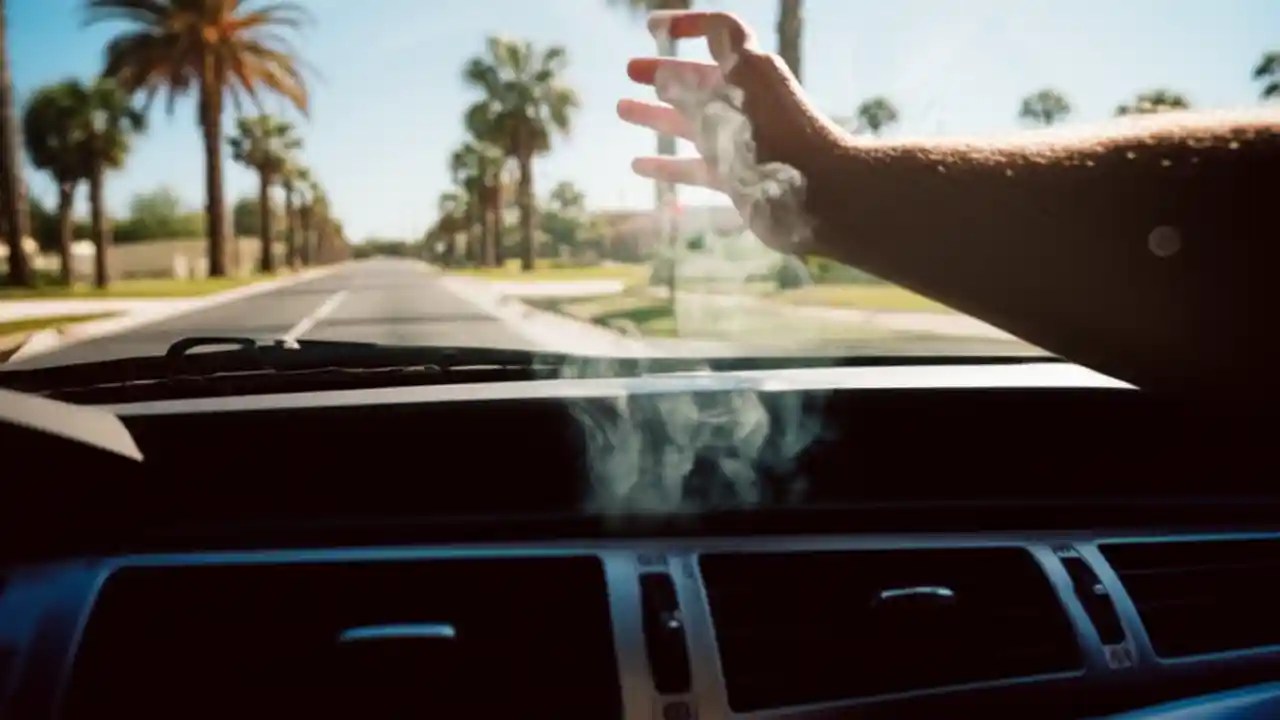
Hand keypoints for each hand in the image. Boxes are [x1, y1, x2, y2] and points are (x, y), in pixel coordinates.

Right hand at [617, 11, 847, 250]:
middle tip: (631, 69)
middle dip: (662, 73)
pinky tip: (637, 164)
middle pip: (695, 82)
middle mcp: (741, 104)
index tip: (653, 26)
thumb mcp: (755, 72)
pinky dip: (663, 165)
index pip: (718, 34)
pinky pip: (690, 169)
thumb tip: (702, 25)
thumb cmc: (785, 130)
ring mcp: (735, 142)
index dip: (689, 24)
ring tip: (622, 108)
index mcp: (748, 71)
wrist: (818, 190)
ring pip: (686, 124)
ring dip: (653, 114)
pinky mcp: (733, 178)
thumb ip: (729, 44)